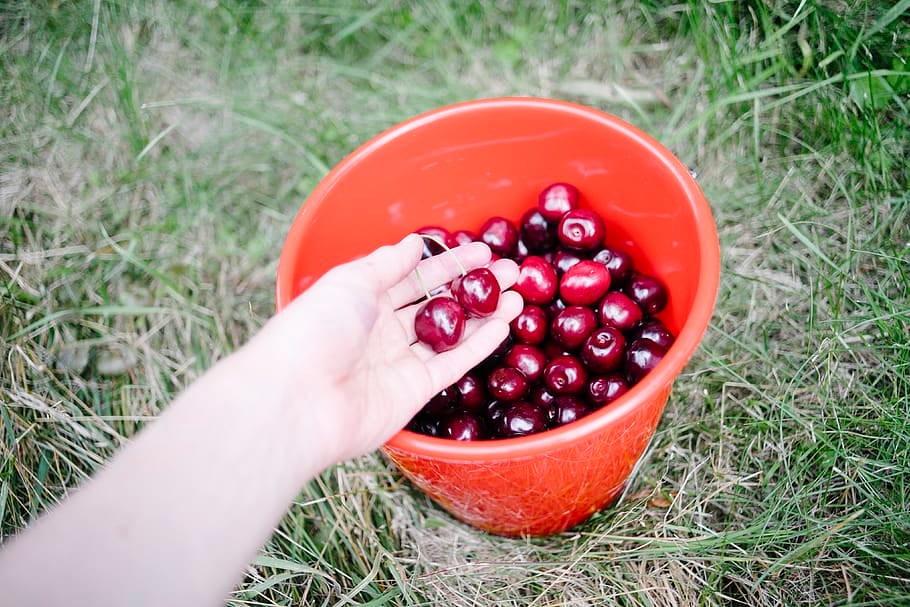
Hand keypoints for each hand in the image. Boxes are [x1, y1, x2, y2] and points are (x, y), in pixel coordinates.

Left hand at [251, 235, 521, 462]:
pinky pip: (453, 363)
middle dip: (474, 287)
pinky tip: (504, 325)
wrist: (297, 400)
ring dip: (485, 315)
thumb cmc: (314, 331)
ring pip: (451, 334)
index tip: (483, 251)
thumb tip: (413, 244)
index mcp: (363, 300)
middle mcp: (382, 330)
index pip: (414, 275)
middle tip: (510, 272)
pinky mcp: (413, 391)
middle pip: (437, 304)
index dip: (449, 262)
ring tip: (519, 295)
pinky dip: (479, 345)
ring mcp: (399, 361)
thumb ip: (386, 265)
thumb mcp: (350, 282)